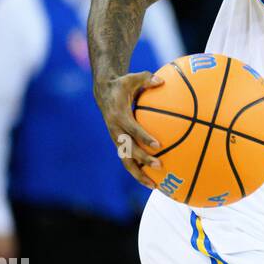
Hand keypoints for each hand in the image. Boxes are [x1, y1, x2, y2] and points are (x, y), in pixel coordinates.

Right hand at [95, 71, 163, 187]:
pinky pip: (128, 160)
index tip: (158, 145)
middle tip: (160, 166)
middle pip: (128, 150)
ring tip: (154, 186)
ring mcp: (116, 139)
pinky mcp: (118, 144)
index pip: (133, 129)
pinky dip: (138, 171)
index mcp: (119, 116)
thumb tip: (161, 80)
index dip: (144, 137)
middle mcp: (115, 131)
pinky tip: (152, 181)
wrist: (103, 92)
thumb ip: (146, 78)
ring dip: (139, 174)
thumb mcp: (131, 78)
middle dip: (143, 160)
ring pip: (126, 161)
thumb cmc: (121, 85)